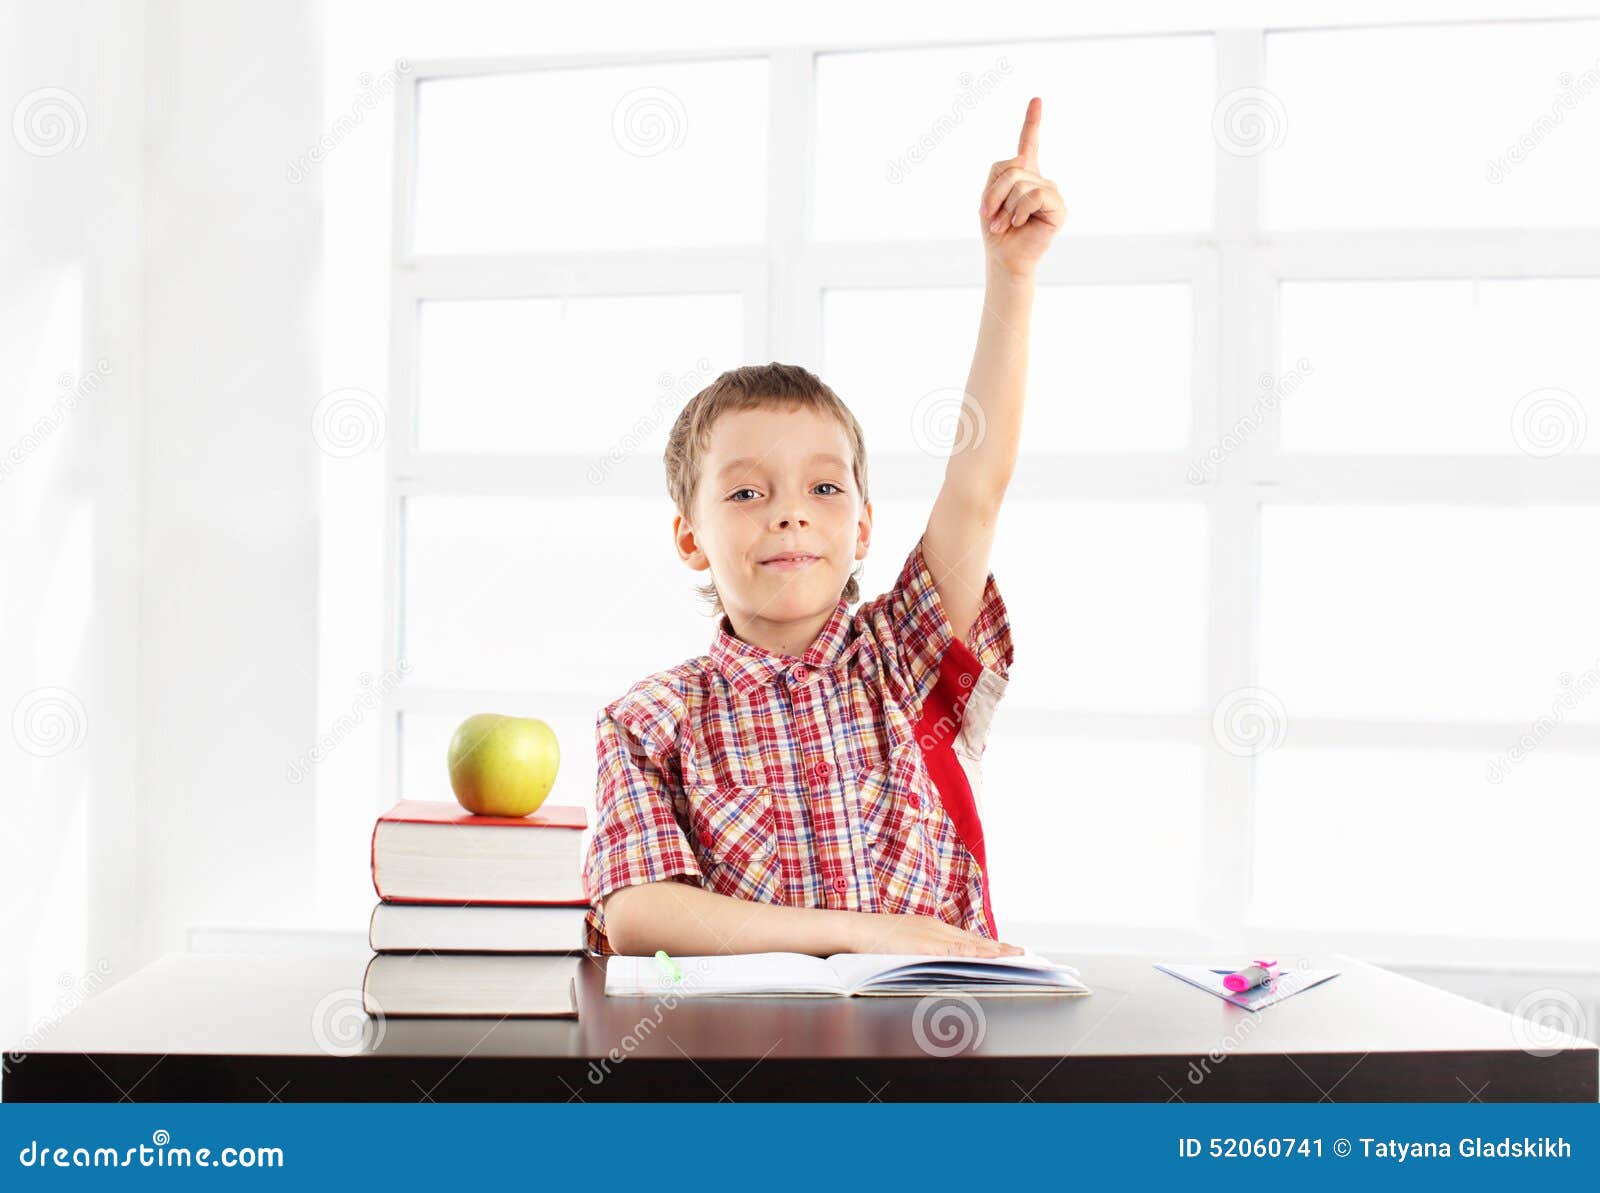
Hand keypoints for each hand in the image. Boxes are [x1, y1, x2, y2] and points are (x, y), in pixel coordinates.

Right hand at [846, 911, 1024, 957]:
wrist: (854, 930)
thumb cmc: (875, 939)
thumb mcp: (904, 943)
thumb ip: (923, 950)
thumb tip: (938, 962)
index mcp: (932, 928)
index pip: (967, 939)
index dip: (989, 945)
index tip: (1008, 950)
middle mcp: (936, 929)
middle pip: (974, 940)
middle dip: (999, 948)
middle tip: (1023, 953)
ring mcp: (931, 936)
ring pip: (969, 944)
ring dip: (994, 950)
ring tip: (1015, 955)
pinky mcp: (925, 944)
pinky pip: (954, 950)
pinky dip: (973, 953)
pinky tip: (987, 956)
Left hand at [978, 96, 1064, 277]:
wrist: (1004, 258)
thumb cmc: (997, 229)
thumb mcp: (989, 195)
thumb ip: (1001, 172)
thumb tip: (1022, 163)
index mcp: (1024, 174)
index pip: (1028, 143)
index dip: (1032, 121)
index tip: (1036, 99)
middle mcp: (1041, 180)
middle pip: (1012, 168)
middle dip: (994, 194)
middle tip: (991, 217)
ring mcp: (1051, 193)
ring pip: (1021, 183)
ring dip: (1005, 207)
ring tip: (1004, 225)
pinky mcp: (1059, 208)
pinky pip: (1034, 196)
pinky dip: (1020, 211)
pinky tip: (1020, 224)